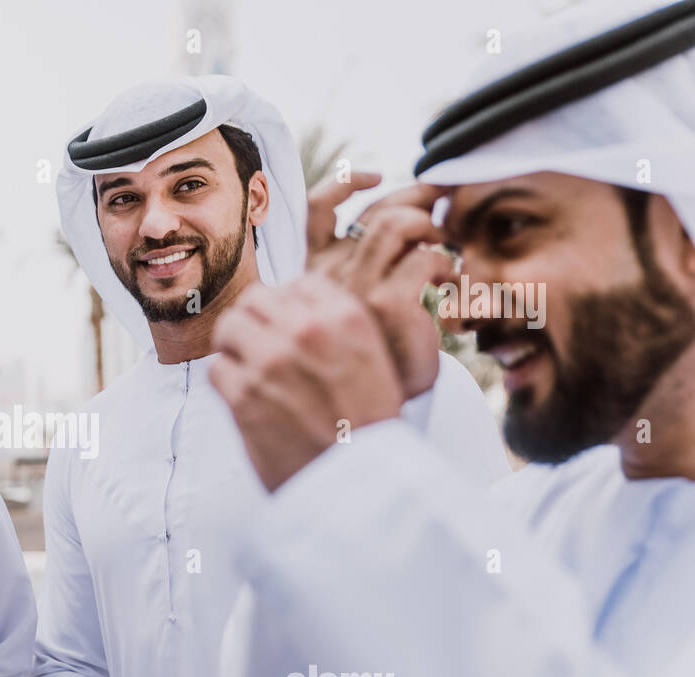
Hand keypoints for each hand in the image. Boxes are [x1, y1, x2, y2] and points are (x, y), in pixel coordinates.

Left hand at [210, 274, 404, 491]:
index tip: (288, 327)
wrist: (361, 482)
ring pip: (229, 327)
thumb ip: (335, 328)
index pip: (298, 284)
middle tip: (259, 347)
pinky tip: (245, 398)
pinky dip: (226, 383)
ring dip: (234, 347)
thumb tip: (296, 308)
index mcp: (345, 318)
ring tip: (248, 370)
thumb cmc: (368, 427)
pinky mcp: (245, 396)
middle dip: (255, 322)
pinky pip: (217, 369)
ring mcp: (272, 361)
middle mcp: (307, 331)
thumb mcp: (371, 359)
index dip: (288, 305)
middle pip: (256, 299)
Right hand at [309, 182, 453, 398]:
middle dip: (416, 198)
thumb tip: (405, 218)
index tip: (372, 175)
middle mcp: (329, 275)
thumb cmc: (370, 360)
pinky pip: (428, 257)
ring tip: (445, 251)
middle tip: (443, 204)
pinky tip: (452, 287)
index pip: (316, 210)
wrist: (371, 411)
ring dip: (433, 230)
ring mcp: (356, 287)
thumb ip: (363, 267)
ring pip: (400, 223)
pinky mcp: (389, 301)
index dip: (343, 184)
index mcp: (314, 274)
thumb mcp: (354, 309)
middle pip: (377, 211)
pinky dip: (449, 266)